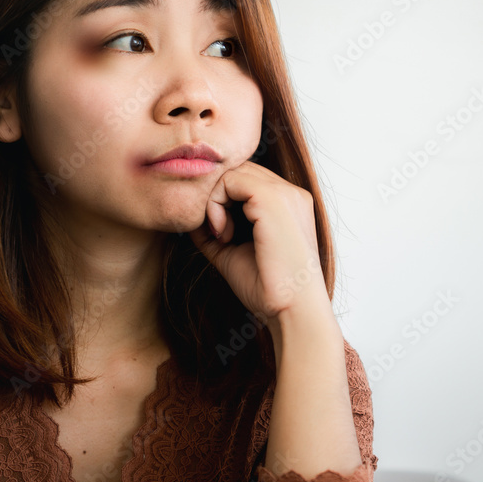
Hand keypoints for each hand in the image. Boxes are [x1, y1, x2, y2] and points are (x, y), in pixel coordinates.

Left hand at [188, 161, 330, 321]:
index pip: (247, 180)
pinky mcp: (272, 198)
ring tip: (223, 235)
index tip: (221, 234)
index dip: (224, 201)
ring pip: (231, 173)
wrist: (291, 310)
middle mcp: (292, 193)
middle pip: (238, 171)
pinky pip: (228, 181)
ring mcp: (285, 193)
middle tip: (218, 233)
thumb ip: (216, 229)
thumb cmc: (268, 289)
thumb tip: (190, 216)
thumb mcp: (234, 252)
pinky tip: (224, 234)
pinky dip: (215, 205)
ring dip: (215, 201)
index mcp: (290, 205)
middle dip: (218, 198)